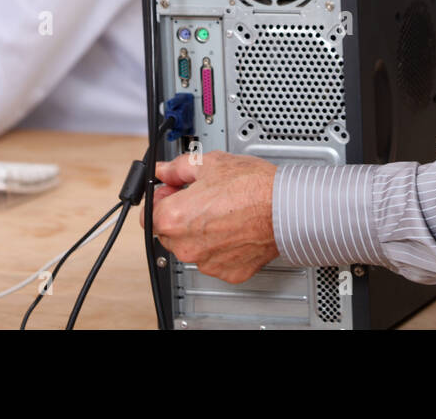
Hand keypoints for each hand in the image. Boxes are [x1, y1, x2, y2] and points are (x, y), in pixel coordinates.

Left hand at [144, 150, 277, 283]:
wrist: (285, 208)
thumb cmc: (252, 186)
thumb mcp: (209, 163)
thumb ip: (177, 168)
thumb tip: (162, 170)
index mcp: (174, 218)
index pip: (150, 212)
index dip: (161, 198)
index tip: (173, 192)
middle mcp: (186, 246)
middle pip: (169, 232)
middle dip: (180, 216)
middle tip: (202, 199)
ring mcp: (207, 262)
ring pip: (192, 247)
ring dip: (200, 233)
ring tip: (223, 212)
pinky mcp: (227, 272)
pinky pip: (214, 259)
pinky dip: (220, 247)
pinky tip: (234, 228)